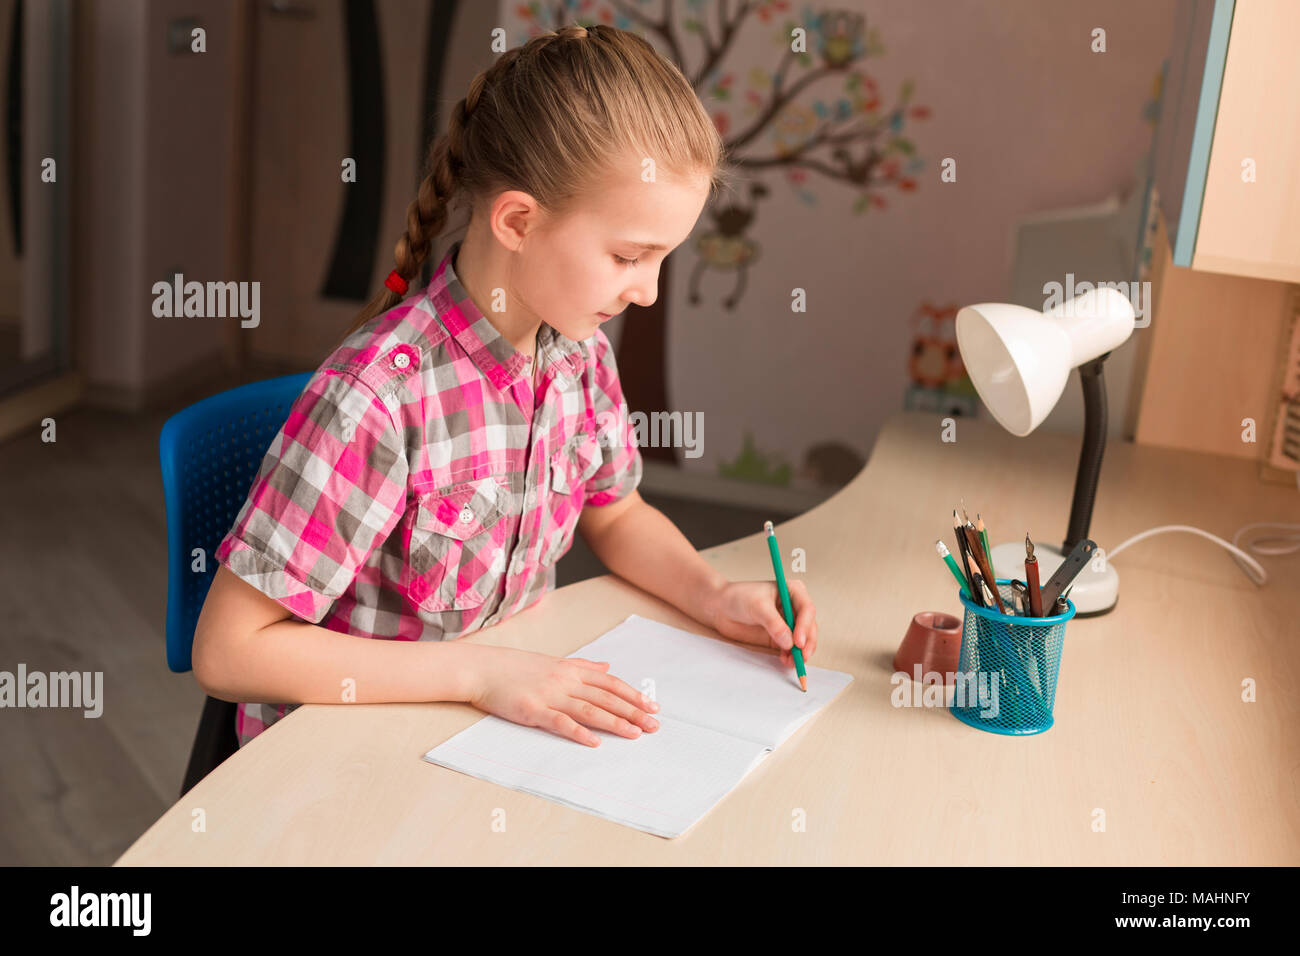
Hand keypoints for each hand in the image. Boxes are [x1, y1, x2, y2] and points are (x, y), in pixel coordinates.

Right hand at [466, 645, 659, 746]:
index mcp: (571, 669)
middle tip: (654, 725)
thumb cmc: (515, 667)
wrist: (482, 669)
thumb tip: (606, 666)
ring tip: (635, 734)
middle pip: (606, 697)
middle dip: (632, 711)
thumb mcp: (553, 661)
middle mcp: (565, 681)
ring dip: (615, 722)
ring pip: (590, 709)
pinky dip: (579, 732)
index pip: (610, 683)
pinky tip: (595, 742)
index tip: (652, 706)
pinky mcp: (533, 710)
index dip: (632, 694)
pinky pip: (560, 722)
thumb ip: (582, 665)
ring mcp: (550, 695)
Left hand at [707, 579, 817, 668]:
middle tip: (801, 656)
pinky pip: (791, 648)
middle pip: (809, 626)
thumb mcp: (757, 607)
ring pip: (803, 640)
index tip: (798, 642)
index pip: (807, 609)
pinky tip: (785, 661)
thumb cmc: (738, 598)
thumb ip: (774, 624)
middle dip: (807, 643)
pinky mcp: (780, 636)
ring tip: (792, 662)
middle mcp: (794, 607)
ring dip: (800, 652)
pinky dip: (791, 656)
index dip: (805, 626)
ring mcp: (788, 622)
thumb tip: (789, 642)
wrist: (721, 607)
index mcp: (793, 591)